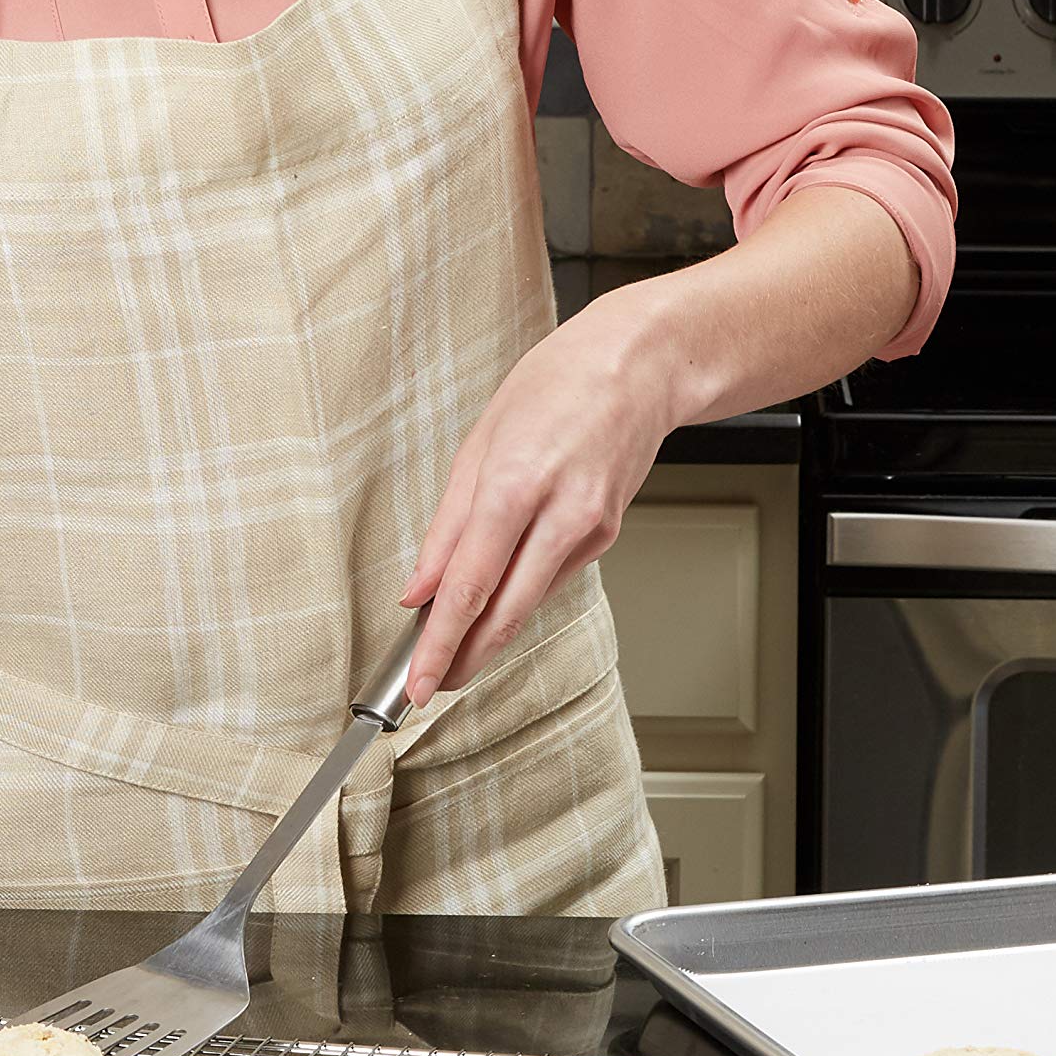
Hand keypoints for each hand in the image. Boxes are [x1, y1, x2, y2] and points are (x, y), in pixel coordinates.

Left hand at [395, 292, 677, 704]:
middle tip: (428, 689)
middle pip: (505, 613)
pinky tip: (496, 602)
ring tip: (450, 655)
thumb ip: (446, 526)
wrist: (638, 366)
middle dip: (464, 660)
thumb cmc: (556, 386)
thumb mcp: (478, 443)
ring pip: (530, 604)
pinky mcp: (605, 537)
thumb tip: (417, 588)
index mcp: (515, 485)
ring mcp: (590, 531)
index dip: (440, 642)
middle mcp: (559, 516)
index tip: (418, 679)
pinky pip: (550, 578)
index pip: (469, 585)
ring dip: (489, 637)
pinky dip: (518, 595)